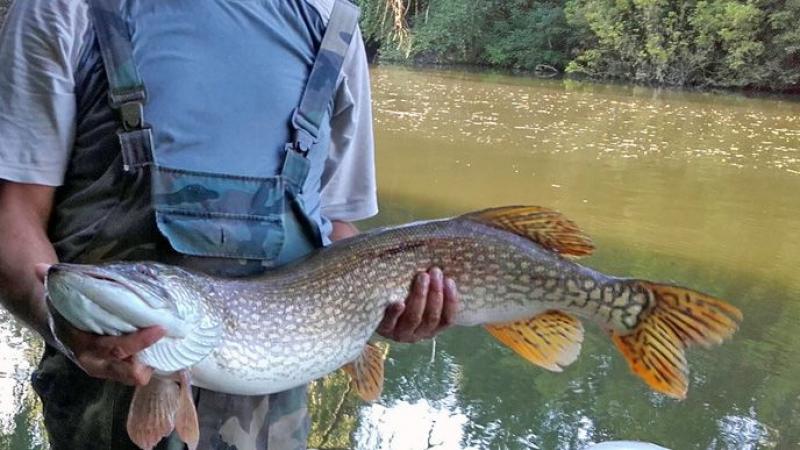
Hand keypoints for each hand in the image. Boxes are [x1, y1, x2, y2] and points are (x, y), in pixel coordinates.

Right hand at [35, 263, 165, 385]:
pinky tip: (161, 345)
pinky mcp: (119, 369)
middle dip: (148, 361)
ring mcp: (109, 369)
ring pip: (135, 375)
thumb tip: (40, 267)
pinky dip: (150, 362)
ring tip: (166, 342)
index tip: (159, 328)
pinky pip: (138, 372)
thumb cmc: (66, 312)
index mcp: (83, 348)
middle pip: (128, 372)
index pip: (114, 348)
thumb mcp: (59, 298)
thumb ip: (55, 283)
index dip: (138, 342)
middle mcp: (97, 363)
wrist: (60, 329)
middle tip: (167, 338)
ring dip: (150, 362)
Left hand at [377, 267, 458, 342]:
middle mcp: (418, 334)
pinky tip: (399, 302)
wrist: (375, 310)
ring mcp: (400, 333)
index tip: (449, 280)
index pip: (447, 319)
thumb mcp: (421, 297)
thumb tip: (446, 262)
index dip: (451, 301)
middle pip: (431, 317)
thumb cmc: (404, 297)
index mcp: (431, 328)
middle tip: (435, 272)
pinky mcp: (384, 330)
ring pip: (414, 318)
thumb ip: (433, 287)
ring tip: (422, 276)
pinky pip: (390, 322)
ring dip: (420, 296)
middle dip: (435, 293)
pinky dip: (396, 313)